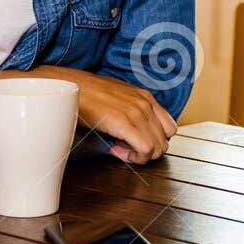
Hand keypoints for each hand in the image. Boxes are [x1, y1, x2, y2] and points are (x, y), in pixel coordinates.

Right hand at [61, 71, 175, 162]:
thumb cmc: (91, 92)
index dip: (155, 141)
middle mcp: (146, 104)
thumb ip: (133, 112)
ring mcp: (137, 112)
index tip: (136, 143)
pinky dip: (133, 157)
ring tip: (119, 148)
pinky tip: (115, 149)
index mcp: (147, 98)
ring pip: (157, 148)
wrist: (73, 86)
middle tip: (126, 149)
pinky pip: (145, 149)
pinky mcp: (125, 122)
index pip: (169, 129)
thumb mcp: (120, 98)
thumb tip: (135, 131)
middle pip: (164, 142)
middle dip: (147, 152)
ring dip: (139, 156)